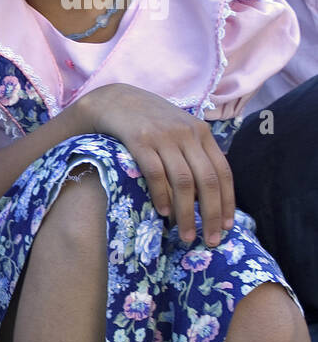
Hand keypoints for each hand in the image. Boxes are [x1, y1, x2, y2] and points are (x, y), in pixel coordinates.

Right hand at [79, 84, 234, 245]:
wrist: (113, 100)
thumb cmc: (147, 121)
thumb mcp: (178, 130)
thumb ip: (194, 153)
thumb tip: (207, 191)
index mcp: (201, 133)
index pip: (223, 172)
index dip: (228, 201)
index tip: (228, 226)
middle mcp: (186, 134)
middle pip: (207, 180)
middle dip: (211, 214)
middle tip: (211, 240)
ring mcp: (163, 137)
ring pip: (184, 182)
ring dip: (187, 213)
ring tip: (186, 236)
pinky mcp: (139, 140)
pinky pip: (156, 174)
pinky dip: (162, 196)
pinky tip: (163, 213)